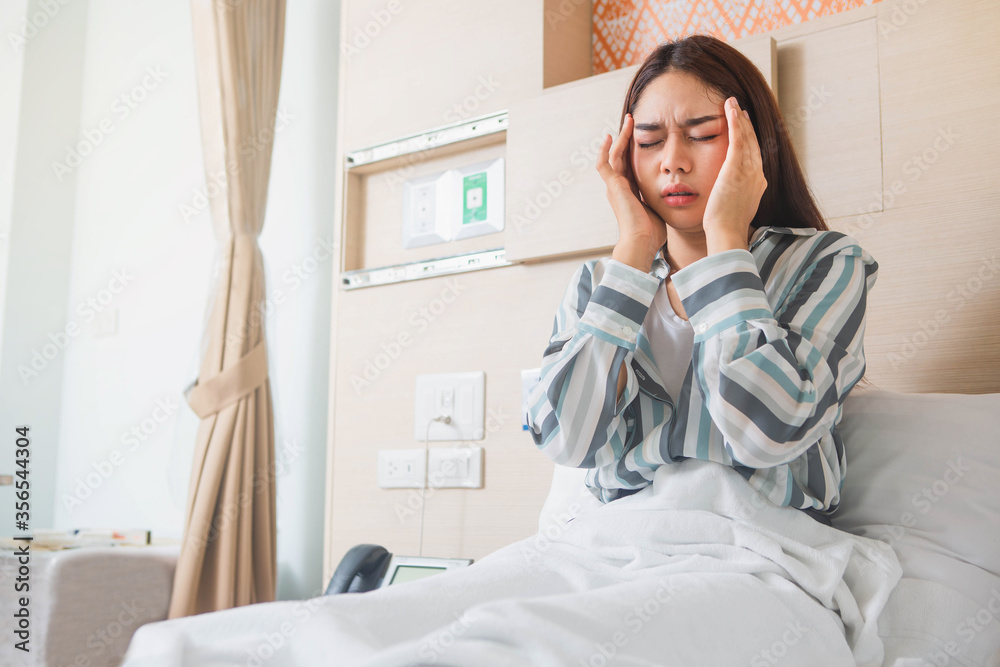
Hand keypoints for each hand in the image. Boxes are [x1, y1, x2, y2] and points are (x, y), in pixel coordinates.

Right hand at [596, 113, 667, 266]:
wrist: (641, 241)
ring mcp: (614, 186)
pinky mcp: (612, 186)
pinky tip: (612, 136)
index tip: (644, 136)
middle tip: (634, 121)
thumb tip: (679, 194)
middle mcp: (620, 187)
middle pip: (622, 156)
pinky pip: (604, 164)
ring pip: (614, 155)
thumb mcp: (661, 209)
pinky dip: (605, 150)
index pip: (632, 165)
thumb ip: (664, 198)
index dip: (636, 150)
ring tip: (628, 121)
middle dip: (627, 138)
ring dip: (621, 137)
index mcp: (631, 192)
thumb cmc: (653, 232)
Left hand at [702, 97, 766, 246]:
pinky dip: (735, 123)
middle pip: (753, 143)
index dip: (750, 139)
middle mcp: (757, 175)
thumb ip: (734, 194)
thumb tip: (728, 192)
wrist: (727, 234)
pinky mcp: (736, 169)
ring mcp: (749, 171)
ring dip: (739, 119)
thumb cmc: (725, 227)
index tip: (744, 127)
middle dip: (746, 125)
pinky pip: (738, 140)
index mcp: (757, 185)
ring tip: (732, 103)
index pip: (754, 156)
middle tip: (740, 110)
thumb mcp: (734, 207)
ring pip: (746, 138)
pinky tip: (731, 111)